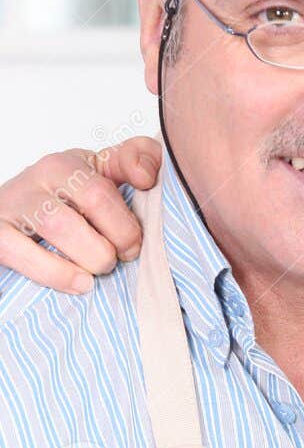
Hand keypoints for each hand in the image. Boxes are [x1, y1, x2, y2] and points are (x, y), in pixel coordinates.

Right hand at [0, 137, 159, 293]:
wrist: (11, 218)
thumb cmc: (62, 206)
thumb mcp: (99, 178)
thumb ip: (132, 164)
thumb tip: (146, 174)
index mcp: (69, 163)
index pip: (114, 175)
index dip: (130, 220)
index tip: (135, 242)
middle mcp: (40, 175)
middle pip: (95, 198)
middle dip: (120, 237)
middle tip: (121, 257)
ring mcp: (15, 204)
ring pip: (60, 224)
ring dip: (92, 256)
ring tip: (99, 270)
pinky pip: (22, 252)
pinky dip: (58, 274)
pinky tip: (79, 283)